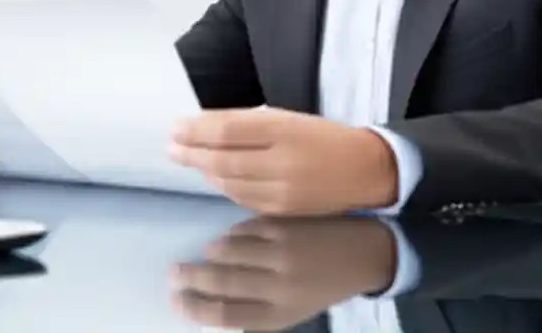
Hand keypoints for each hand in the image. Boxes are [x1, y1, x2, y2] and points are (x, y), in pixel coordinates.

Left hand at [168, 108, 397, 215]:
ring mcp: (281, 191)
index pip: (227, 130)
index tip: (175, 127)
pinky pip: (242, 199)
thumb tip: (203, 127)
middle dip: (191, 153)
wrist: (365, 171)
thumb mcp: (288, 118)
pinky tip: (215, 177)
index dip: (195, 130)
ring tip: (189, 160)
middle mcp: (282, 162)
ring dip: (205, 171)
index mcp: (284, 130)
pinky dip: (224, 187)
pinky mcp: (282, 212)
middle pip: (222, 159)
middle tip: (171, 147)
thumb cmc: (323, 137)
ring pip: (228, 182)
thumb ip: (248, 123)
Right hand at [171, 216, 397, 330]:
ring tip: (204, 254)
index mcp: (280, 313)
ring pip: (229, 251)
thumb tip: (211, 304)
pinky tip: (230, 237)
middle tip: (174, 273)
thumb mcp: (294, 309)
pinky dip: (233, 233)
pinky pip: (246, 228)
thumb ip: (257, 309)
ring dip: (211, 253)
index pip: (225, 315)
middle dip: (191, 278)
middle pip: (221, 282)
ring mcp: (283, 252)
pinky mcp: (287, 226)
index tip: (177, 300)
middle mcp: (280, 285)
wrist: (366, 254)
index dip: (195, 309)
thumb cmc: (323, 286)